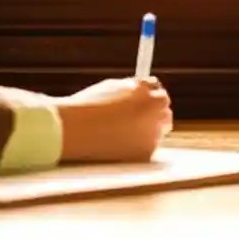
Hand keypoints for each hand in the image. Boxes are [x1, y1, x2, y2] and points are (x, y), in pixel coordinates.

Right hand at [56, 76, 171, 162]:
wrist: (73, 130)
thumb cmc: (88, 107)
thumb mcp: (113, 87)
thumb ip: (134, 88)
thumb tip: (146, 89)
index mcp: (146, 91)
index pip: (158, 90)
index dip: (149, 96)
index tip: (142, 102)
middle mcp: (154, 109)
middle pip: (164, 110)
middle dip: (154, 113)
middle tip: (136, 120)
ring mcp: (153, 131)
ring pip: (159, 130)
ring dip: (148, 129)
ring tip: (122, 132)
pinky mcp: (147, 151)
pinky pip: (149, 146)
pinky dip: (140, 146)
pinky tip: (120, 144)